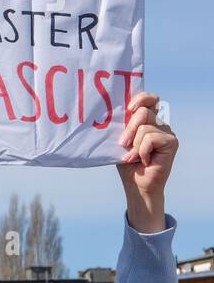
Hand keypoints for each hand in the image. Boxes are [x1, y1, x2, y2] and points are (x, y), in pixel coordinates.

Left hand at [116, 91, 175, 233]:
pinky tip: (144, 160)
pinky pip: (150, 138)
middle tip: (123, 143)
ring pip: (144, 127)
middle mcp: (159, 123)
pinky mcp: (172, 142)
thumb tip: (110, 112)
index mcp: (148, 120)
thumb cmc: (126, 163)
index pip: (150, 99)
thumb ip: (122, 126)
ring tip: (133, 156)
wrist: (136, 184)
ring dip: (134, 144)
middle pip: (143, 112)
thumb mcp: (121, 141)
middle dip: (129, 128)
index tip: (129, 107)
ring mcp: (167, 132)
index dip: (141, 98)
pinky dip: (142, 150)